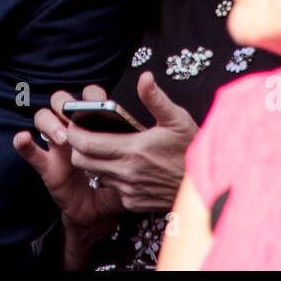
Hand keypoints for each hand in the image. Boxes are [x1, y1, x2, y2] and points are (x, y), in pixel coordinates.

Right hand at [14, 86, 126, 268]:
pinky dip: (24, 143)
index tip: (100, 104)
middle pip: (61, 102)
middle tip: (76, 117)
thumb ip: (136, 148)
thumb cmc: (117, 183)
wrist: (100, 215)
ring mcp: (56, 146)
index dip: (91, 96)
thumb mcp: (132, 164)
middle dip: (66, 104)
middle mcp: (72, 129)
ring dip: (50, 123)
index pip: (88, 98)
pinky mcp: (47, 165)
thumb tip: (149, 136)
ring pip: (43, 119)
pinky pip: (31, 152)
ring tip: (62, 136)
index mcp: (93, 124)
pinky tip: (23, 138)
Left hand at [64, 72, 198, 211]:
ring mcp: (129, 190)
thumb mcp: (177, 119)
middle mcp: (127, 173)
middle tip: (85, 133)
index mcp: (133, 149)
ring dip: (92, 161)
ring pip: (94, 174)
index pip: (85, 143)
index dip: (73, 132)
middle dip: (78, 146)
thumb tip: (144, 77)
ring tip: (103, 146)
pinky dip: (109, 176)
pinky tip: (122, 164)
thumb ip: (155, 98)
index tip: (75, 122)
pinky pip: (110, 188)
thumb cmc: (192, 149)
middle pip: (82, 161)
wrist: (206, 187)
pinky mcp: (134, 202)